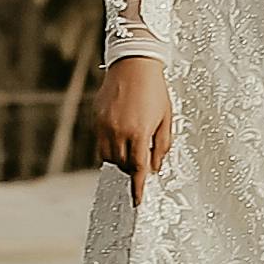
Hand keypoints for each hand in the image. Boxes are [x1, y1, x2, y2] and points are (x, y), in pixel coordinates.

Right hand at [90, 56, 173, 183]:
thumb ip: (161, 145)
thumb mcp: (166, 118)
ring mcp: (105, 125)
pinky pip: (100, 143)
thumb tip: (154, 167)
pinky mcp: (97, 119)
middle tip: (141, 163)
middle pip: (122, 165)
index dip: (137, 187)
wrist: (134, 63)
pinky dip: (110, 148)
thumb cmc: (155, 89)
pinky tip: (120, 139)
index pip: (138, 169)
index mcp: (139, 132)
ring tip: (131, 149)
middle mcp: (119, 131)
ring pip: (108, 157)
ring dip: (120, 160)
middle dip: (132, 169)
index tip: (137, 200)